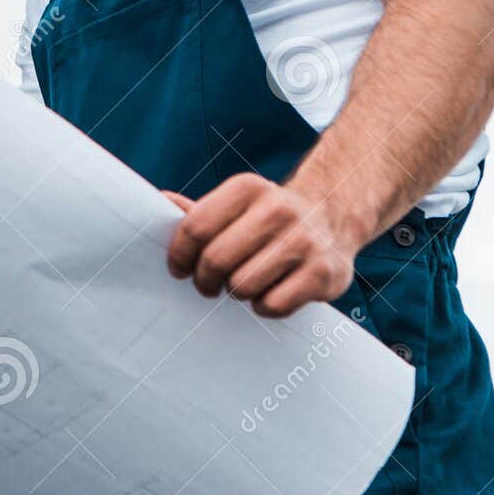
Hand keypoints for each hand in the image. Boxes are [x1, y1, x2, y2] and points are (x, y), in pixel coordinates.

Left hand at [162, 175, 361, 318]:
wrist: (334, 217)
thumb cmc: (270, 217)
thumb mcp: (237, 204)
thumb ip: (199, 211)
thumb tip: (158, 201)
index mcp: (248, 188)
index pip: (195, 228)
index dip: (179, 255)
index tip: (179, 269)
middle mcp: (277, 209)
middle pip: (215, 260)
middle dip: (204, 280)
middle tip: (207, 285)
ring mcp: (304, 241)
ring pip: (242, 286)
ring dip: (235, 292)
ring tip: (243, 282)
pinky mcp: (323, 273)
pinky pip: (272, 305)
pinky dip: (263, 307)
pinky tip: (269, 292)